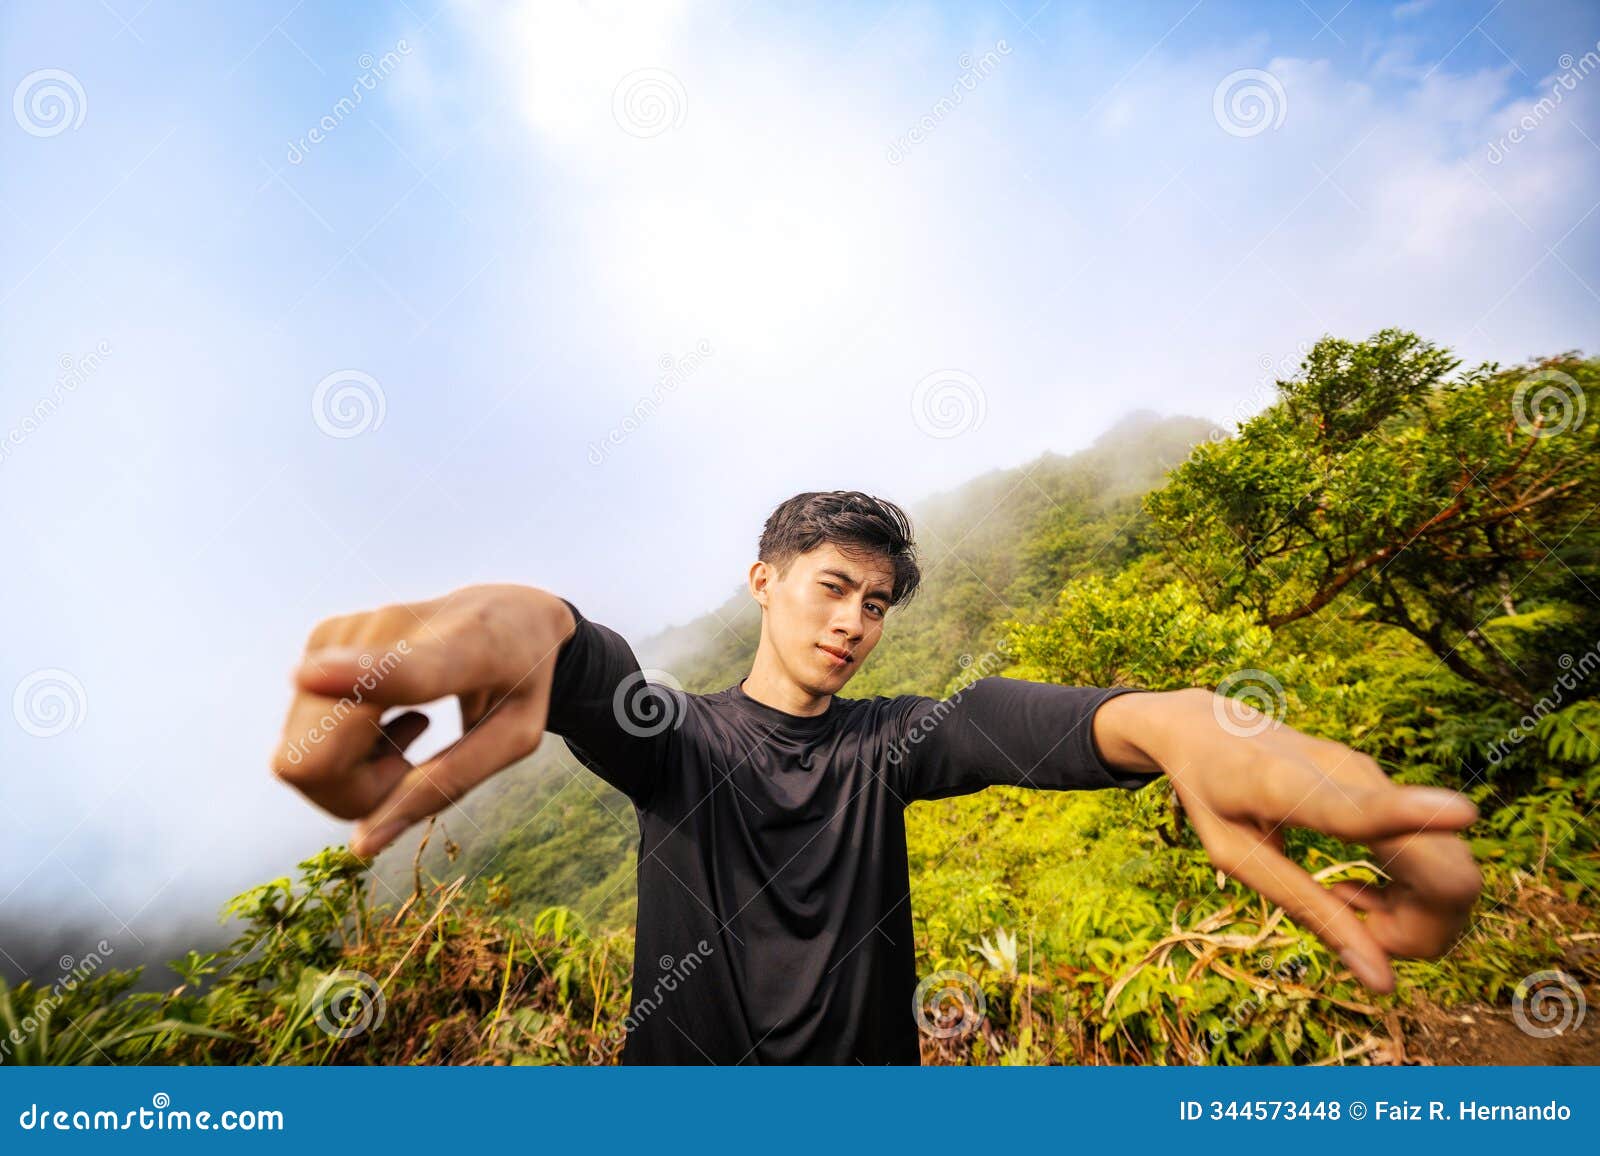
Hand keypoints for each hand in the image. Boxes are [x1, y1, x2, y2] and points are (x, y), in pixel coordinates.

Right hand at [271, 584, 571, 857]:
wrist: (509, 610)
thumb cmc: (520, 682)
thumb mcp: (515, 738)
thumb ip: (448, 783)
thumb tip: (362, 845)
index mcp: (465, 646)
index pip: (406, 666)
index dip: (357, 676)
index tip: (310, 675)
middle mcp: (388, 629)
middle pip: (317, 753)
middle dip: (358, 794)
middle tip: (413, 766)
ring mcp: (344, 633)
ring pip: (297, 757)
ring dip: (351, 775)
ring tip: (409, 734)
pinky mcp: (319, 641)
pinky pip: (298, 742)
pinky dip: (340, 752)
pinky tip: (387, 719)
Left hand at [1098, 688, 1483, 992]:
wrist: (1208, 724)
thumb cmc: (1211, 793)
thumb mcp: (1236, 858)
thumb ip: (1306, 909)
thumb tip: (1385, 983)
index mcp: (1285, 786)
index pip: (1354, 804)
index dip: (1412, 812)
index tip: (1464, 812)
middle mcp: (1346, 772)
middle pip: (1442, 865)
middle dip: (1423, 931)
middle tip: (1357, 934)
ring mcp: (1373, 774)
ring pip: (1452, 867)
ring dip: (1419, 917)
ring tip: (1345, 905)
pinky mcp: (1385, 784)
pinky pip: (1435, 856)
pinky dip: (1412, 895)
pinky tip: (1356, 891)